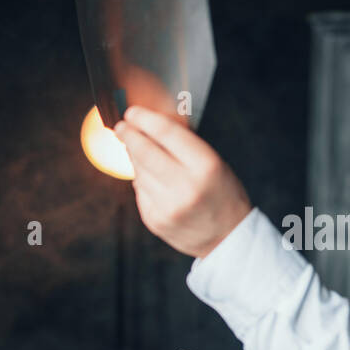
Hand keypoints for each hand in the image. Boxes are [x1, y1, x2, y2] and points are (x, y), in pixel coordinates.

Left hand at [114, 106, 252, 258]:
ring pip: (138, 171)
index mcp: (206, 167)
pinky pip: (139, 191)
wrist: (228, 237)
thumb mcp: (215, 163)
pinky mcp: (155, 220)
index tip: (132, 112)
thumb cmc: (223, 194)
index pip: (167, 133)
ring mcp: (168, 206)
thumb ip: (186, 144)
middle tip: (121, 126)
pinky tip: (151, 179)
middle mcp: (186, 187)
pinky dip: (142, 181)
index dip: (145, 119)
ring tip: (140, 152)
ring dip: (135, 158)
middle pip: (144, 152)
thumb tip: (152, 124)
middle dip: (129, 135)